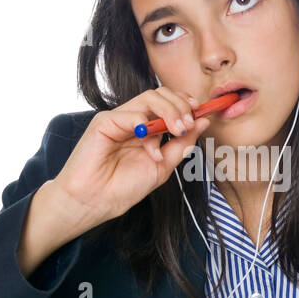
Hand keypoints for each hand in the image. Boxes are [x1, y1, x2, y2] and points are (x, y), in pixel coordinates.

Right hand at [48, 86, 210, 233]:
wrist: (95, 203)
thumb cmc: (122, 188)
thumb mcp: (162, 166)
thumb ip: (181, 144)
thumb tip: (203, 122)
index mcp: (146, 128)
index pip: (169, 102)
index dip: (186, 103)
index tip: (202, 113)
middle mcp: (132, 120)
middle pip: (161, 94)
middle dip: (181, 105)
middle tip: (189, 124)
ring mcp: (118, 119)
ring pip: (149, 97)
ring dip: (170, 111)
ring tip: (178, 130)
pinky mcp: (103, 123)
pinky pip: (131, 113)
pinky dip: (147, 129)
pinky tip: (151, 151)